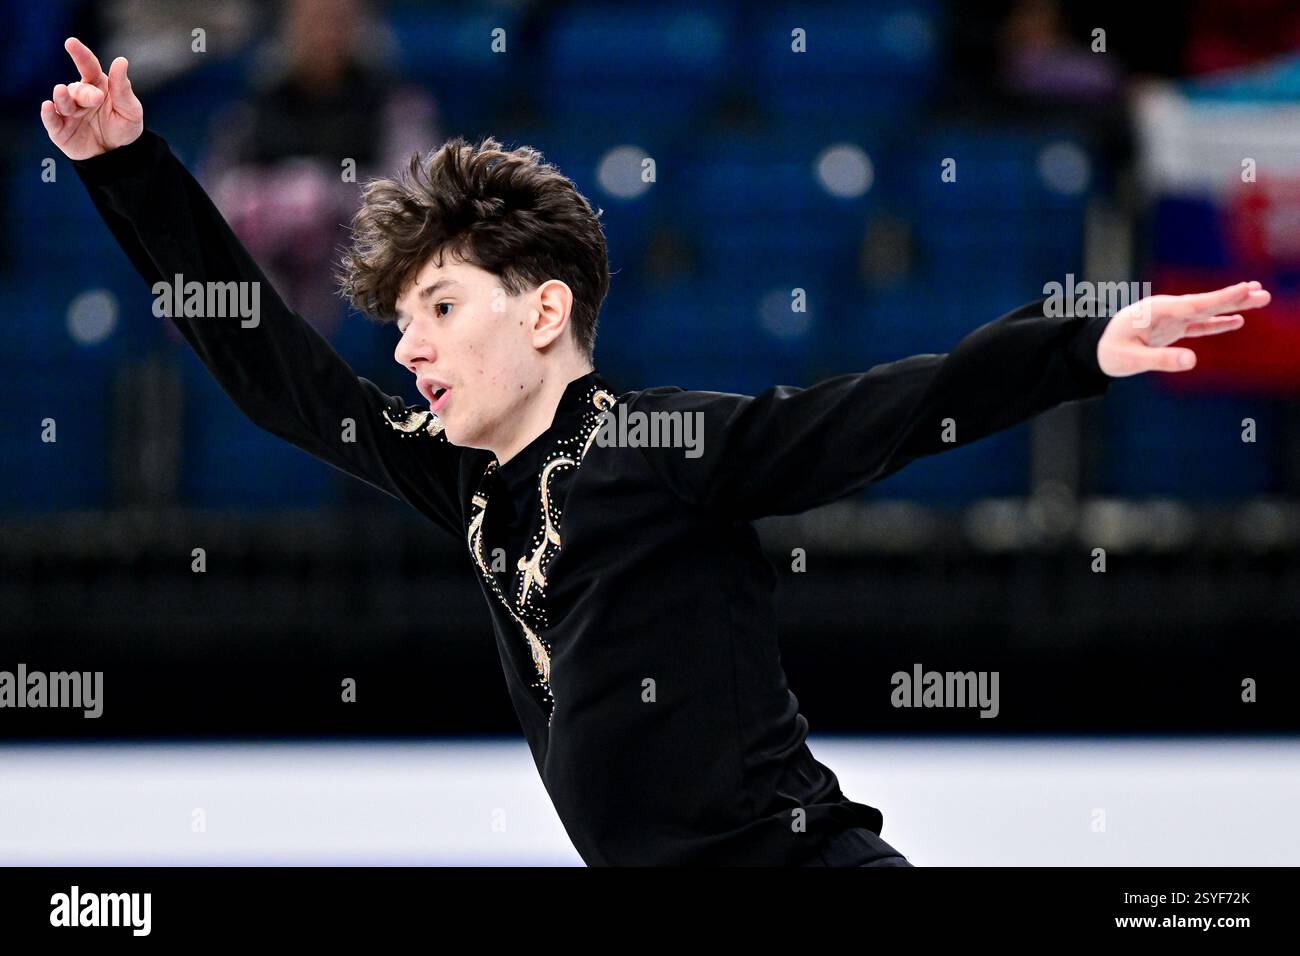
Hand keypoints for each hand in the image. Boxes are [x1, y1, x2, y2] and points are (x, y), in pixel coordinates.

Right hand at [39, 37, 142, 159]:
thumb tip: (121, 61)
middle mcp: (79, 96)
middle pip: (77, 88)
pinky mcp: (60, 130)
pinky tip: (47, 106)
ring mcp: (68, 112)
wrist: (120, 156)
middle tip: (97, 99)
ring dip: (63, 97)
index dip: (80, 54)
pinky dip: (48, 114)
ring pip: (62, 101)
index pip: (87, 66)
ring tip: (61, 91)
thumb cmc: (124, 127)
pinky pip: (51, 120)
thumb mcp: (130, 109)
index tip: (71, 43)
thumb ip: (123, 87)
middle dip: (85, 93)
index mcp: (97, 86)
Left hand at [1096, 281, 1270, 376]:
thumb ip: (1161, 360)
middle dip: (1233, 298)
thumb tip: (1193, 361)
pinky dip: (1217, 323)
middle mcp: (1166, 310)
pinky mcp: (1172, 329)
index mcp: (1156, 311)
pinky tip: (1237, 320)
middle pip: (1204, 303)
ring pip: (1205, 311)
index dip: (1220, 298)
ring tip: (1259, 298)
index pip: (1194, 304)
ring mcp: (1171, 319)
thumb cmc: (1109, 352)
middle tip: (1262, 291)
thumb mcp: (1131, 360)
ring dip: (1231, 306)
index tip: (1244, 289)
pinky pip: (1198, 325)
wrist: (1094, 349)